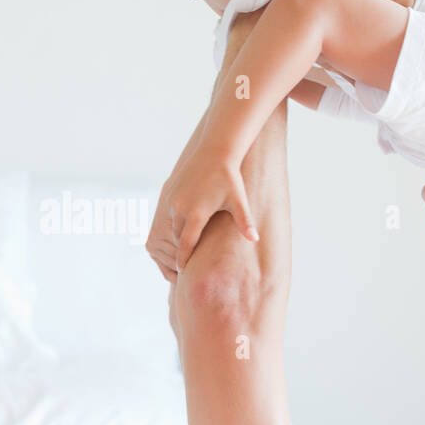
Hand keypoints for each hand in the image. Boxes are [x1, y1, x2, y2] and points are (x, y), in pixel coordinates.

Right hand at [162, 145, 257, 271]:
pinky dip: (174, 225)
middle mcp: (180, 208)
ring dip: (177, 238)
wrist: (214, 152)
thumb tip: (255, 239)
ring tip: (183, 251)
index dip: (184, 260)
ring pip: (172, 227)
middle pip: (177, 238)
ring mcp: (173, 201)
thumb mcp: (238, 201)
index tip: (183, 272)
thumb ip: (244, 222)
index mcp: (196, 214)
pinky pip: (169, 216)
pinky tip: (182, 230)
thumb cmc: (228, 178)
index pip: (186, 244)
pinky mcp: (169, 193)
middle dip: (180, 252)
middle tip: (185, 268)